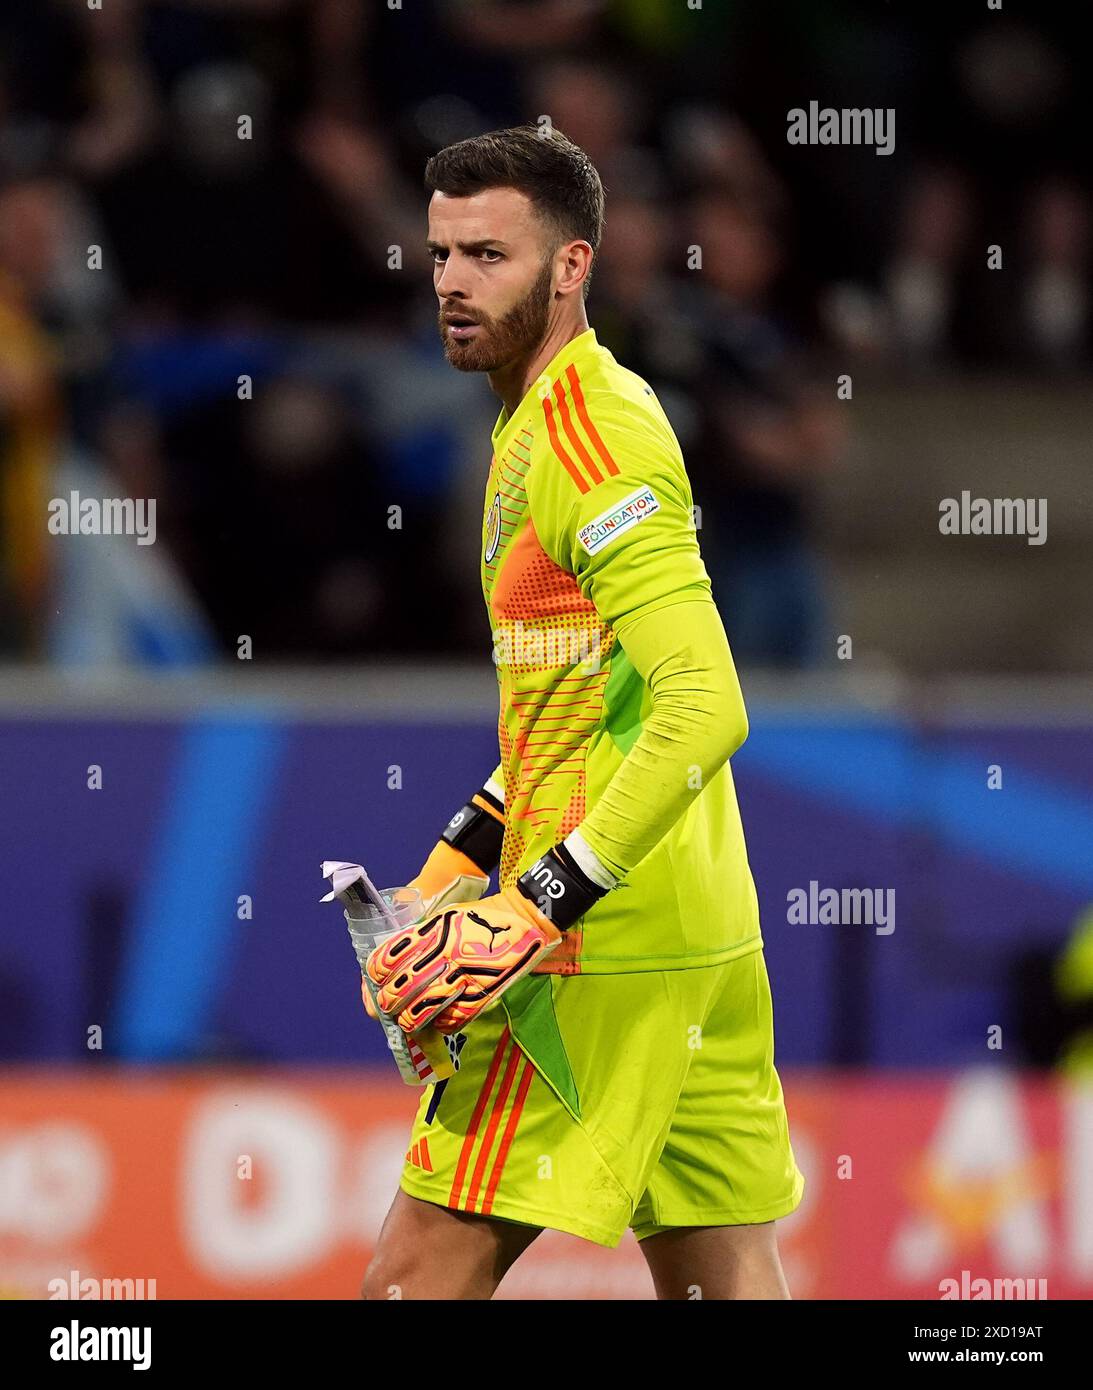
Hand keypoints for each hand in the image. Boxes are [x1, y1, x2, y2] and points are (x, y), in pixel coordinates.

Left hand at [359, 844, 490, 1023]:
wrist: (524, 919)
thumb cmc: (481, 916)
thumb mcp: (445, 917)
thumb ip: (422, 938)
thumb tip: (396, 963)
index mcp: (431, 933)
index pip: (386, 960)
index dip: (376, 975)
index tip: (378, 980)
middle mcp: (443, 955)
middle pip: (399, 990)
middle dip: (388, 1002)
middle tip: (390, 1005)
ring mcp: (463, 976)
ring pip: (421, 1011)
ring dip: (410, 1019)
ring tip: (409, 1019)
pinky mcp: (482, 994)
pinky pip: (452, 1019)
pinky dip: (441, 1023)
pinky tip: (439, 1020)